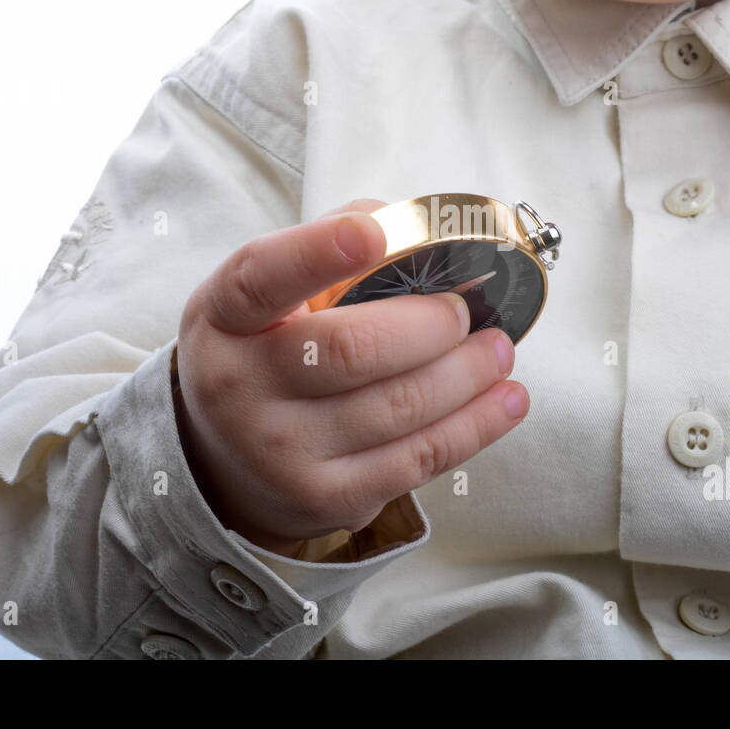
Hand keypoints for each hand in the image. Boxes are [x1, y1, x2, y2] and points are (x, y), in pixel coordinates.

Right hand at [174, 198, 528, 557]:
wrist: (229, 465)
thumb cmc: (267, 352)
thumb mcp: (268, 295)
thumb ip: (331, 244)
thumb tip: (418, 231)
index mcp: (223, 316)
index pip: (261, 277)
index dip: (317, 251)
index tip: (373, 233)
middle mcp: (239, 386)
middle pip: (351, 348)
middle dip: (430, 324)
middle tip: (464, 310)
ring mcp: (280, 451)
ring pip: (398, 406)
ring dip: (467, 372)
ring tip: (498, 349)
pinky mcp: (328, 497)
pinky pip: (418, 459)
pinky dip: (475, 425)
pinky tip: (507, 399)